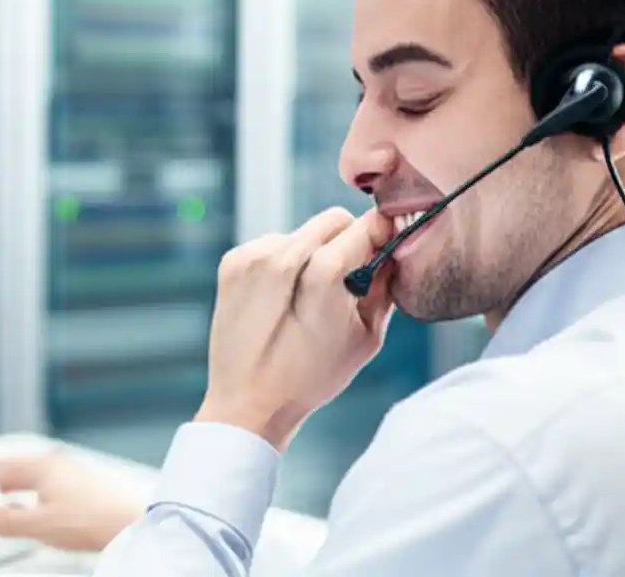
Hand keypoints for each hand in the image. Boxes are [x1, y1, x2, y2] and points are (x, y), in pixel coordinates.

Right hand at [0, 451, 144, 551]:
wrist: (129, 521)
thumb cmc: (92, 521)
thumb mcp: (40, 525)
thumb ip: (5, 521)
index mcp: (40, 468)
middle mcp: (52, 463)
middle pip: (6, 467)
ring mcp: (65, 470)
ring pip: (22, 473)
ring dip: (0, 483)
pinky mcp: (75, 481)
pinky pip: (37, 479)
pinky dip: (19, 487)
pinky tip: (21, 499)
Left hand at [196, 207, 395, 450]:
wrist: (247, 404)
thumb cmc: (310, 378)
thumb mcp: (367, 339)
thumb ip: (384, 287)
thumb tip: (392, 251)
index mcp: (321, 277)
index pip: (362, 227)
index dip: (381, 233)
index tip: (386, 245)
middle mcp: (282, 257)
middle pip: (333, 221)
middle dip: (348, 242)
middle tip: (348, 280)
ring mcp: (252, 257)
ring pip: (303, 231)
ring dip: (314, 251)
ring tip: (309, 296)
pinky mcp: (232, 262)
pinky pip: (274, 244)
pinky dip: (285, 260)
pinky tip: (283, 298)